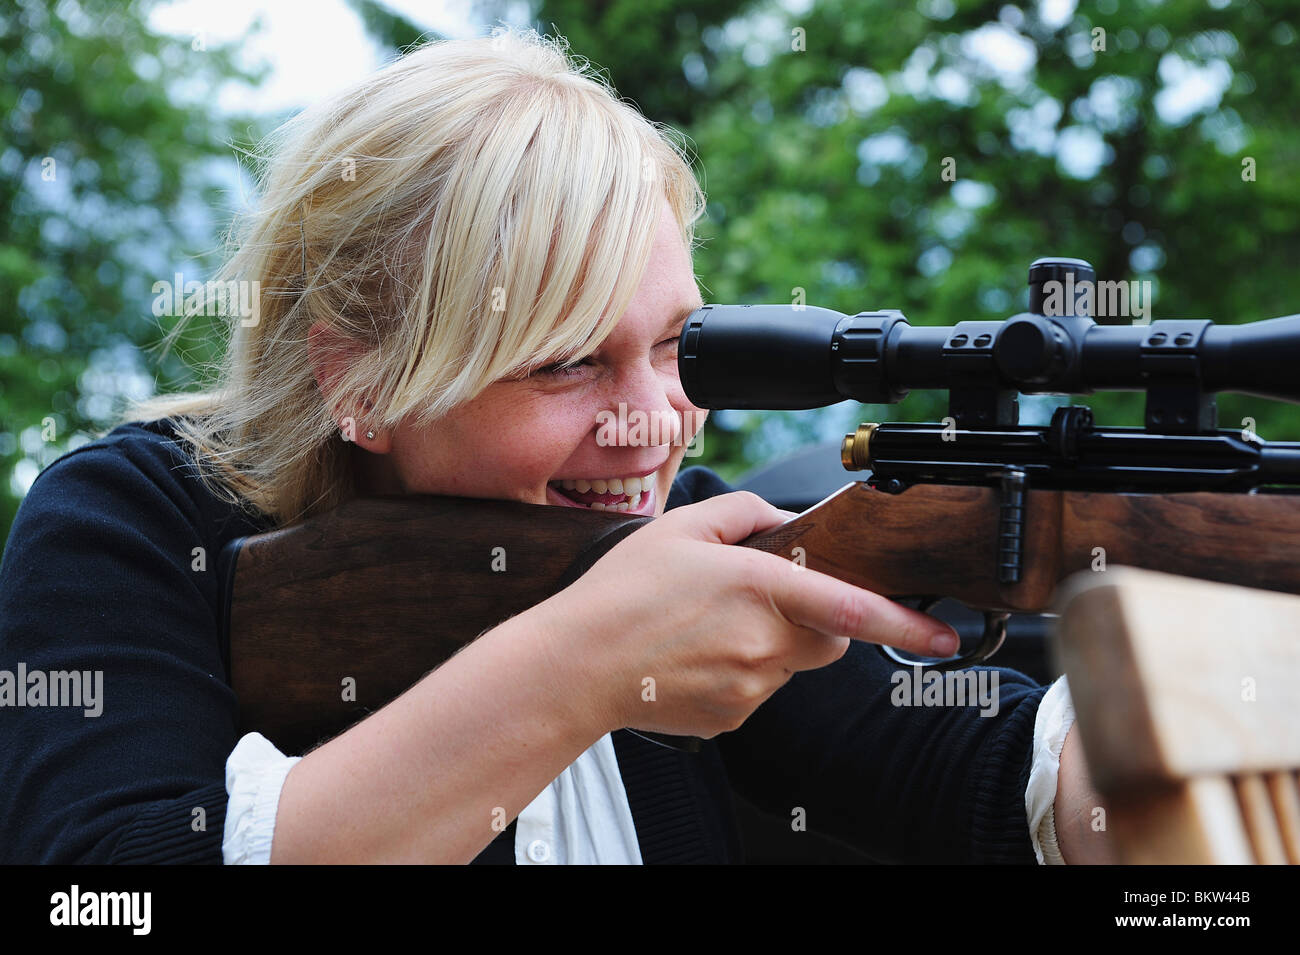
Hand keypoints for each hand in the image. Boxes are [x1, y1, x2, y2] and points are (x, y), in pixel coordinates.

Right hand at [528, 490, 958, 738]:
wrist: (576, 665)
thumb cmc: (621, 595)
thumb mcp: (682, 526)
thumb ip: (747, 512)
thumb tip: (787, 523)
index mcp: (757, 587)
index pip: (850, 609)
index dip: (905, 623)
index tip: (943, 635)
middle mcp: (762, 642)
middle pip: (830, 641)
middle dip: (820, 622)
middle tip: (766, 603)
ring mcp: (749, 687)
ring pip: (793, 666)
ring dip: (773, 645)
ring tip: (708, 629)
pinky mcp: (733, 718)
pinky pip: (760, 691)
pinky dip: (743, 673)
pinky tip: (697, 658)